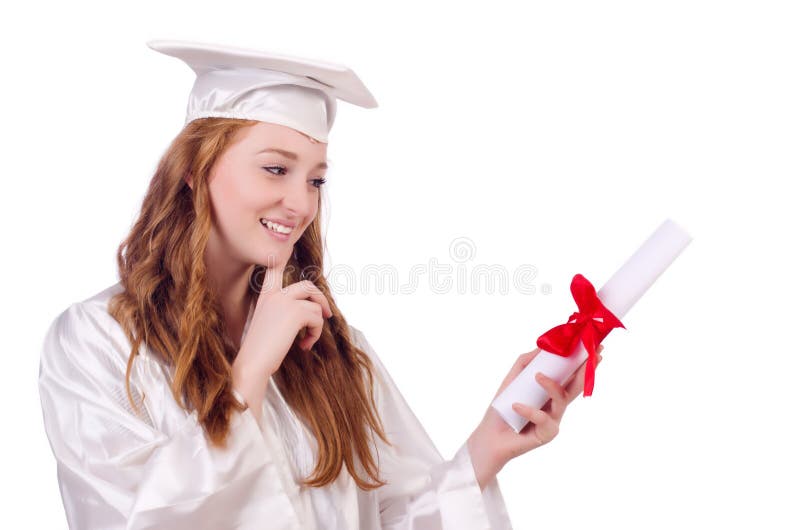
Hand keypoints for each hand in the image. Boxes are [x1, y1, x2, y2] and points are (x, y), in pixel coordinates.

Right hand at [232, 259, 332, 418]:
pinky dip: (315, 333)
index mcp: (265, 296)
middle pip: (307, 286)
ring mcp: (284, 301)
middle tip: (326, 315)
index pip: (274, 268)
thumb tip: (309, 312)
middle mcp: (274, 294)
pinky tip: (304, 346)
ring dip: (317, 325)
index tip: (286, 246)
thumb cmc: (259, 351)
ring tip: (307, 340)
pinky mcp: (294, 312)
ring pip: (315, 305)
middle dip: (320, 300)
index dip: (281, 257)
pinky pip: (317, 318)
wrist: (252, 363)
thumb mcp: (269, 326)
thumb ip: (284, 313)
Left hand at [466, 345, 603, 489]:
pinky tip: (516, 406)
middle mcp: (556, 405)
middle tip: (594, 355)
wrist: (489, 436)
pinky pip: (542, 418)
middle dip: (586, 371)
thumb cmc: (502, 408)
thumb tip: (542, 346)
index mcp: (550, 391)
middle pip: (576, 387)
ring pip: (562, 400)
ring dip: (552, 386)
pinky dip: (529, 410)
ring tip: (538, 376)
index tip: (595, 346)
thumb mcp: (513, 379)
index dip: (583, 362)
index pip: (570, 374)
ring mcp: (554, 419)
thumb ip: (526, 362)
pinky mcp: (547, 433)